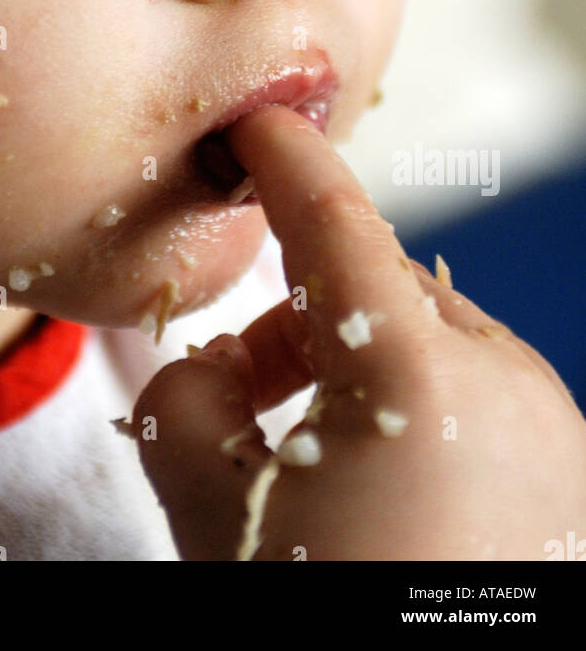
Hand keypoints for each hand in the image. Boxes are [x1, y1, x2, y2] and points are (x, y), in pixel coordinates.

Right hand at [131, 105, 585, 559]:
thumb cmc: (326, 614)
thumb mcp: (213, 512)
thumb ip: (181, 398)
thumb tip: (203, 362)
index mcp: (416, 373)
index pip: (333, 223)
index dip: (284, 162)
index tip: (256, 126)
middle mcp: (507, 383)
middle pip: (378, 294)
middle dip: (302, 325)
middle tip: (246, 401)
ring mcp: (556, 433)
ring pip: (430, 349)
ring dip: (360, 375)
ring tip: (314, 469)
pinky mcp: (573, 479)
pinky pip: (478, 404)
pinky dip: (419, 418)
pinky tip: (385, 500)